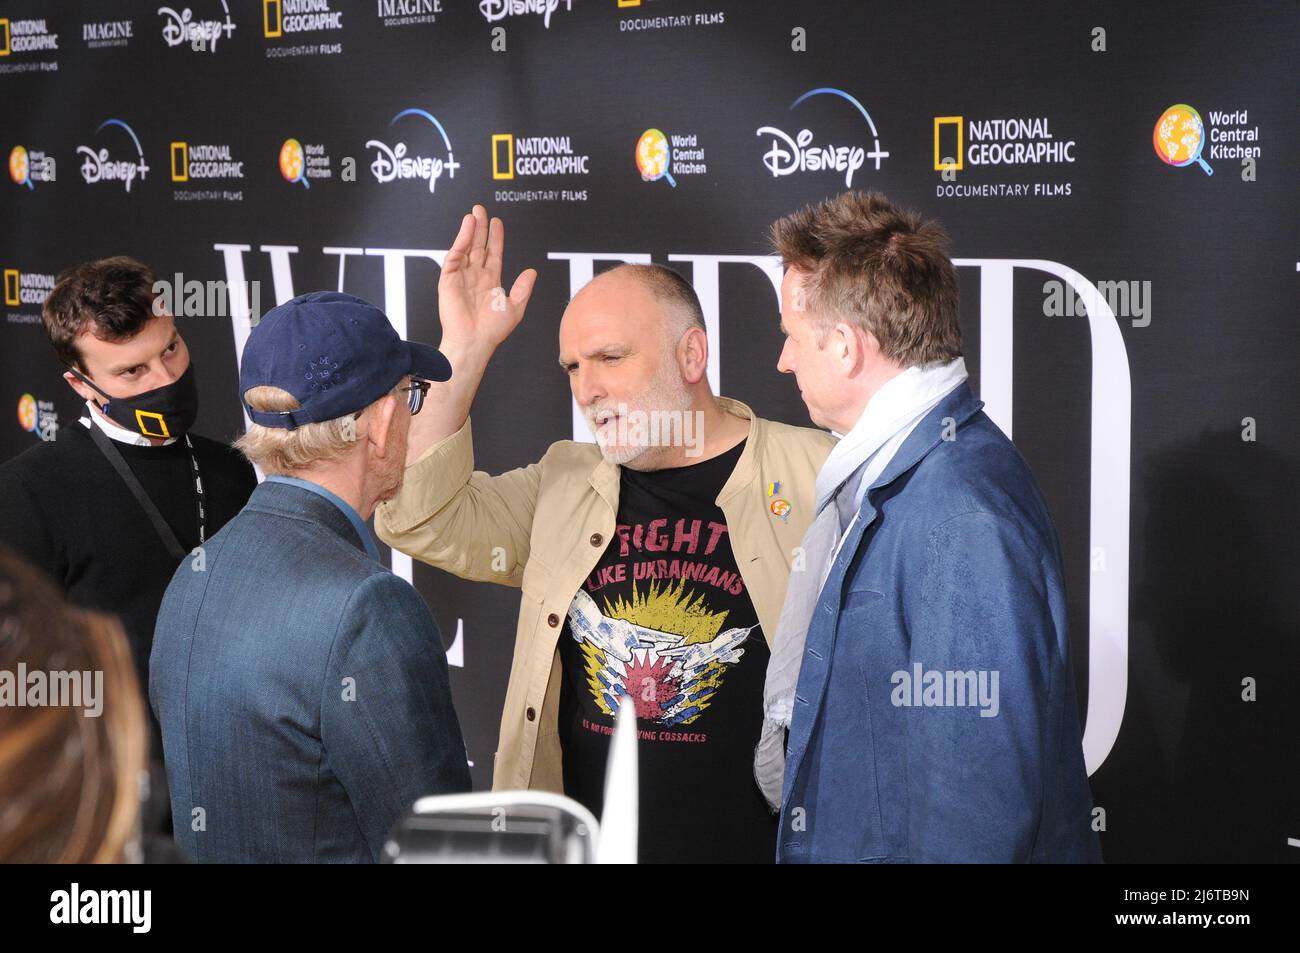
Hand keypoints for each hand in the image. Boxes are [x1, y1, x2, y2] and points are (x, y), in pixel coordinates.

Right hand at [438, 204, 536, 357]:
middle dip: (480, 228)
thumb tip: (532, 271)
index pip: (493, 253)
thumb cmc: (492, 330)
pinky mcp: (448, 279)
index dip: (496, 237)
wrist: (474, 341)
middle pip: (478, 246)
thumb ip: (523, 288)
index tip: (497, 222)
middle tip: (481, 209)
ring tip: (474, 214)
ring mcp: (461, 276)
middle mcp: (475, 276)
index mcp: (490, 281)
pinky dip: (460, 242)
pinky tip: (467, 229)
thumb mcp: (515, 307)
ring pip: (466, 248)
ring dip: (470, 231)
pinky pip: (454, 256)